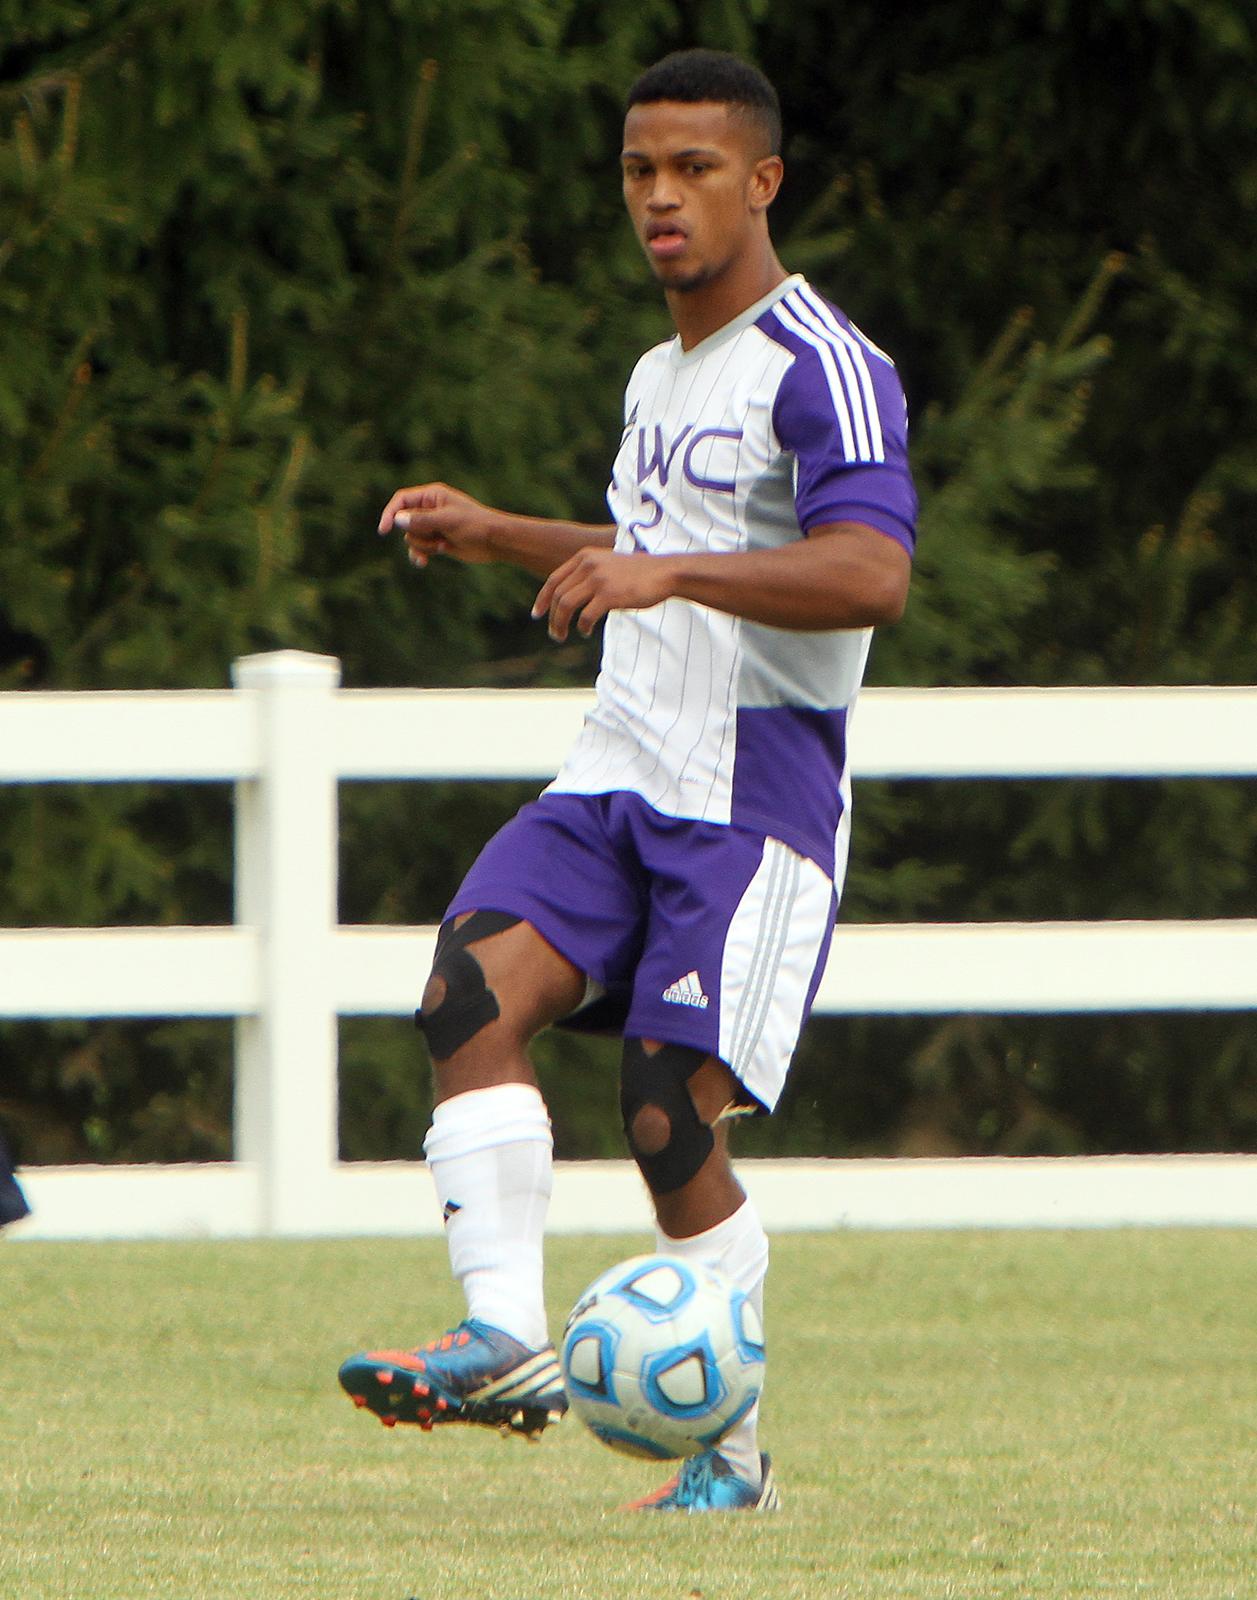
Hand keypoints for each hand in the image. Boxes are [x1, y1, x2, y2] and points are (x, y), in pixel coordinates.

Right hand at [377, 482, 497, 566]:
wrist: (494, 542)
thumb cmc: (474, 525)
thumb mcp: (446, 520)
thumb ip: (421, 520)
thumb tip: (397, 520)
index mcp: (432, 496)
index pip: (402, 500)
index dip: (390, 513)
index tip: (383, 530)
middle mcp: (429, 509)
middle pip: (405, 522)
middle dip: (418, 534)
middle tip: (438, 537)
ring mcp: (433, 526)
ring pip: (411, 537)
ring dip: (424, 545)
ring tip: (442, 545)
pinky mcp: (437, 541)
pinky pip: (418, 548)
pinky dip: (420, 555)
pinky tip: (423, 563)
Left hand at [531, 548, 675, 640]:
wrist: (664, 573)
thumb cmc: (637, 574)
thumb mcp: (608, 565)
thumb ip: (589, 574)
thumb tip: (570, 598)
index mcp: (585, 557)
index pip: (554, 579)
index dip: (542, 599)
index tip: (537, 614)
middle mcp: (588, 565)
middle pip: (559, 595)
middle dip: (552, 617)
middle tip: (555, 633)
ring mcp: (598, 579)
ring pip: (567, 606)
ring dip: (560, 624)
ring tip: (562, 636)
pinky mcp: (609, 595)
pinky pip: (586, 616)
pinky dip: (582, 627)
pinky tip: (585, 632)